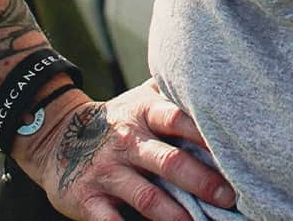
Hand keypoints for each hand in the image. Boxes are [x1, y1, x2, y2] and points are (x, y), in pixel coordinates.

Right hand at [12, 79, 237, 219]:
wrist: (57, 135)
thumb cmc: (118, 119)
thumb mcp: (141, 97)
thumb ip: (173, 93)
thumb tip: (215, 83)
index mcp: (145, 113)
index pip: (178, 119)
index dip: (205, 134)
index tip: (235, 148)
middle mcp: (128, 141)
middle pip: (168, 161)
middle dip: (201, 180)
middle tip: (230, 196)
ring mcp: (107, 172)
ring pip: (146, 197)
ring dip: (174, 214)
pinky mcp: (87, 199)